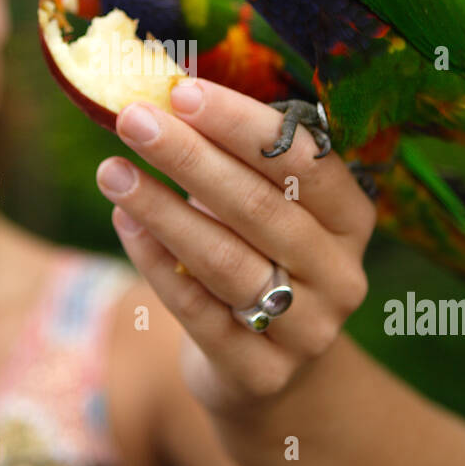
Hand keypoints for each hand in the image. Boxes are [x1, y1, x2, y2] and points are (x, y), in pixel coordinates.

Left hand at [95, 77, 375, 419]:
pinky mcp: (260, 373)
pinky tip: (124, 223)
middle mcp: (341, 274)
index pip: (304, 161)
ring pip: (226, 261)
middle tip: (133, 120)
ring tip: (112, 171)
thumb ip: (235, 161)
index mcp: (352, 218)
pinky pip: (198, 311)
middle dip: (191, 157)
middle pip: (260, 208)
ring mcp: (307, 330)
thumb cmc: (260, 258)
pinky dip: (156, 262)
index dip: (243, 125)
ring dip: (162, 209)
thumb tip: (162, 94)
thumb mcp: (269, 208)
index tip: (183, 92)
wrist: (269, 370)